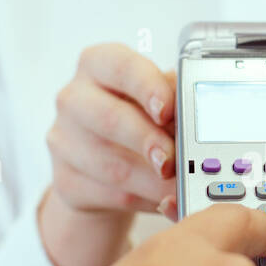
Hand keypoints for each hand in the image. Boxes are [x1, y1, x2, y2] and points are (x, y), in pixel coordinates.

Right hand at [39, 43, 178, 265]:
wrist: (99, 163)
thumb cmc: (134, 118)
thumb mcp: (153, 98)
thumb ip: (174, 98)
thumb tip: (201, 115)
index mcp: (99, 64)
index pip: (121, 66)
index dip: (147, 87)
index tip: (169, 110)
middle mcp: (74, 98)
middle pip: (110, 118)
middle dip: (148, 141)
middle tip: (175, 160)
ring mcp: (64, 141)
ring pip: (112, 165)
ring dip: (153, 182)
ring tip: (181, 188)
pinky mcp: (66, 180)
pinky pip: (111, 195)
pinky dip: (146, 201)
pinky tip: (165, 201)